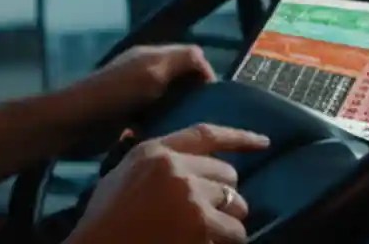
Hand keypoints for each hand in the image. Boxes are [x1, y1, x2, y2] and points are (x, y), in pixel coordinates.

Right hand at [67, 124, 270, 243]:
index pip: (206, 134)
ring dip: (227, 221)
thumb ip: (145, 158)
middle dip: (224, 195)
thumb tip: (146, 139)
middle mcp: (176, 168)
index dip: (239, 137)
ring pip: (236, 205)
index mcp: (155, 152)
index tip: (264, 142)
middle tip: (209, 212)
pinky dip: (224, 242)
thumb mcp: (119, 173)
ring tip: (208, 232)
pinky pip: (233, 232)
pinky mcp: (201, 224)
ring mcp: (191, 196)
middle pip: (227, 175)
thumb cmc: (104, 216)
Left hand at [72, 44, 217, 127]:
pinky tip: (166, 140)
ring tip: (189, 131)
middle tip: (206, 119)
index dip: (206, 74)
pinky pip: (154, 121)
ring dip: (178, 115)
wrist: (76, 123)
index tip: (217, 100)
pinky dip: (161, 128)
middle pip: (181, 81)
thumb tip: (204, 63)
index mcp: (151, 56)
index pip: (191, 57)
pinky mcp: (127, 119)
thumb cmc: (115, 93)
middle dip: (194, 97)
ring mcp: (135, 96)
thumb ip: (182, 60)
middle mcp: (144, 72)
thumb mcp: (153, 70)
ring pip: (169, 103)